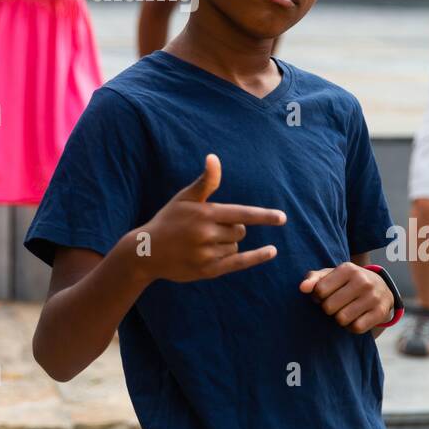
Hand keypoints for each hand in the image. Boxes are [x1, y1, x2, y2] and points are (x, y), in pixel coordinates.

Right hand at [132, 154, 284, 282]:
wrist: (146, 252)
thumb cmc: (168, 220)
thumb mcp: (184, 198)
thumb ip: (205, 181)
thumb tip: (213, 157)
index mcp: (205, 214)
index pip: (241, 214)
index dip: (263, 216)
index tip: (282, 218)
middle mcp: (207, 235)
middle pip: (240, 230)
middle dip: (232, 228)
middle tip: (209, 228)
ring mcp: (207, 254)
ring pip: (236, 246)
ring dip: (227, 243)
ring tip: (203, 243)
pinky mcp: (207, 271)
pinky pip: (238, 263)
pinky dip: (256, 257)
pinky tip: (271, 251)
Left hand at [299, 263, 393, 333]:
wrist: (381, 287)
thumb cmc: (347, 282)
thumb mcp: (331, 275)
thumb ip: (313, 279)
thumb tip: (302, 288)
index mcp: (348, 269)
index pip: (320, 290)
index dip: (318, 297)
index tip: (324, 295)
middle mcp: (362, 281)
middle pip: (329, 307)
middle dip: (328, 309)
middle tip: (336, 304)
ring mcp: (373, 297)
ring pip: (342, 319)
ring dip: (339, 319)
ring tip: (345, 310)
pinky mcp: (381, 312)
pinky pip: (357, 328)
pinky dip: (352, 327)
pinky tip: (355, 318)